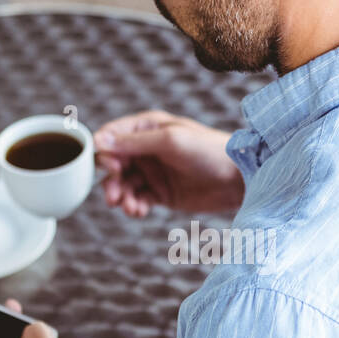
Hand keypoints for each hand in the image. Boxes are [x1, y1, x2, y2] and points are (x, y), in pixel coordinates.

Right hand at [93, 110, 244, 216]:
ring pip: (124, 184)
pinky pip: (138, 199)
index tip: (110, 168)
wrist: (238, 178)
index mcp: (147, 127)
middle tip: (113, 197)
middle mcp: (147, 148)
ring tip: (130, 208)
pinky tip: (139, 211)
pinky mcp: (161, 192)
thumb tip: (100, 141)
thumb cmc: (208, 150)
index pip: (112, 136)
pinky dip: (134, 206)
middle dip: (110, 181)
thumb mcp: (170, 140)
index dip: (104, 152)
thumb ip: (135, 142)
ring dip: (121, 197)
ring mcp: (153, 171)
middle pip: (114, 163)